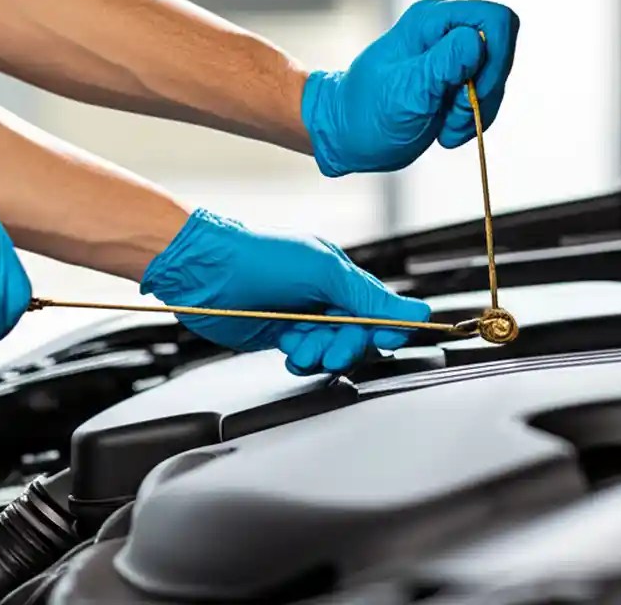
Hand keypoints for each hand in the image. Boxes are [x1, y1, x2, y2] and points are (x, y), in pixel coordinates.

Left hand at [141, 209, 430, 374]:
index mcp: (339, 275)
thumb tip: (416, 311)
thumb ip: (369, 297)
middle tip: (333, 350)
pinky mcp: (280, 336)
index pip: (380, 308)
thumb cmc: (260, 259)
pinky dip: (302, 361)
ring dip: (321, 354)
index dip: (386, 327)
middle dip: (349, 346)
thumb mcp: (323, 273)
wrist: (205, 273)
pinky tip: (291, 353)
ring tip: (302, 347)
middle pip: (358, 334)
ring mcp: (302, 317)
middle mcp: (324, 296)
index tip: (386, 338)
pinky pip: (306, 358)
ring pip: (332, 349)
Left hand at [301, 0, 518, 175]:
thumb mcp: (405, 92)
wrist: (347, 135)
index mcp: (431, 21)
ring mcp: (451, 55)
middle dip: (485, 91)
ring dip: (477, 110)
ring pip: (496, 76)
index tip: (472, 94)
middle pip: (500, 49)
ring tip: (446, 129)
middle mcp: (445, 31)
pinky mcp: (455, 79)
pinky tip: (446, 130)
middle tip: (455, 118)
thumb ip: (443, 65)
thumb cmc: (366, 113)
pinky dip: (473, 118)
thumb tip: (477, 40)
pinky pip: (486, 94)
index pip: (494, 19)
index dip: (496, 57)